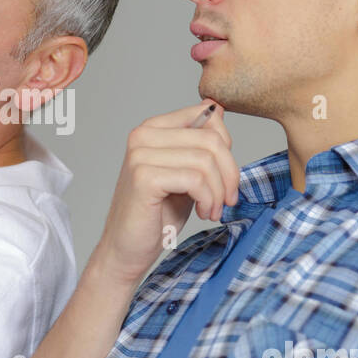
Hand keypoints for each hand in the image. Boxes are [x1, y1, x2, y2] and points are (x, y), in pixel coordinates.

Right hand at [93, 100, 239, 285]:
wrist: (128, 249)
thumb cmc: (157, 214)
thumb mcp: (188, 173)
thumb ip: (200, 145)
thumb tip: (216, 109)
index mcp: (153, 128)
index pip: (205, 115)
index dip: (226, 146)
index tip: (225, 176)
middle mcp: (143, 136)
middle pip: (211, 139)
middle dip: (229, 173)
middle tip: (227, 199)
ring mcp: (141, 155)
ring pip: (205, 161)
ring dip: (218, 192)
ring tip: (211, 210)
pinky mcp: (144, 177)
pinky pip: (195, 179)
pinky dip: (207, 199)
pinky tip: (203, 213)